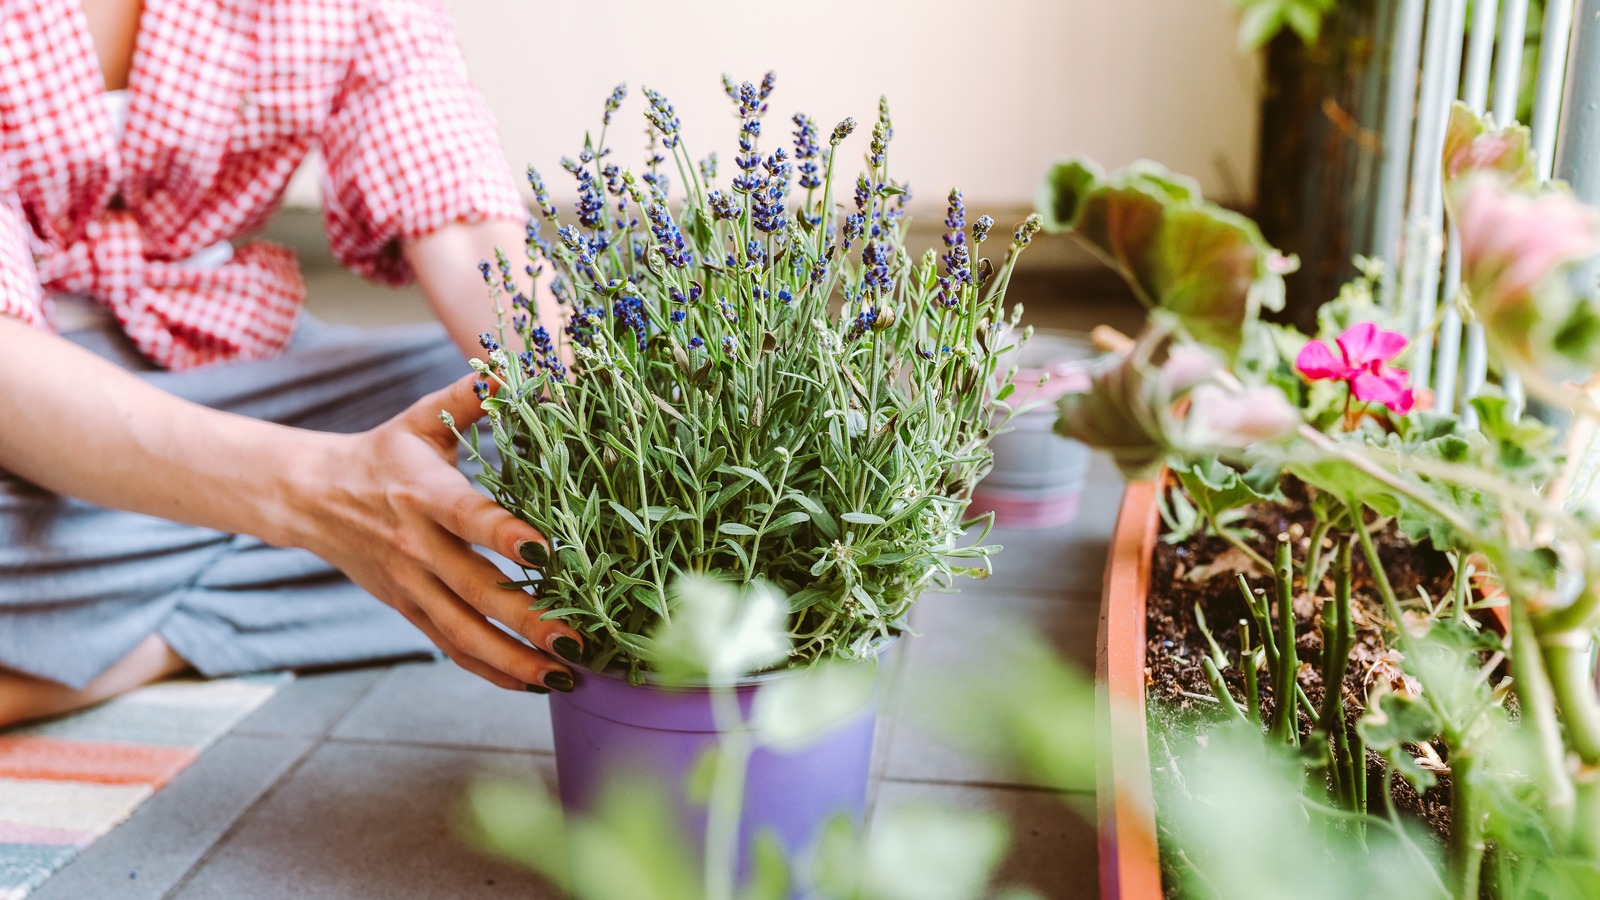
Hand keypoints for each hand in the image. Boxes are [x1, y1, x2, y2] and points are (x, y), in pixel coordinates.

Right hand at [294, 374, 579, 691]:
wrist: (312, 496)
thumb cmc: (385, 453)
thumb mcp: (421, 419)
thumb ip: (469, 397)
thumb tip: (513, 365)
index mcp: (424, 493)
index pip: (469, 518)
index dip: (506, 536)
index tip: (548, 550)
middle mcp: (417, 546)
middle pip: (477, 591)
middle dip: (529, 619)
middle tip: (578, 638)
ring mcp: (412, 585)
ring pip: (465, 632)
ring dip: (515, 659)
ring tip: (565, 675)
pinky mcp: (408, 609)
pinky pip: (451, 647)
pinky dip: (489, 670)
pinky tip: (530, 683)